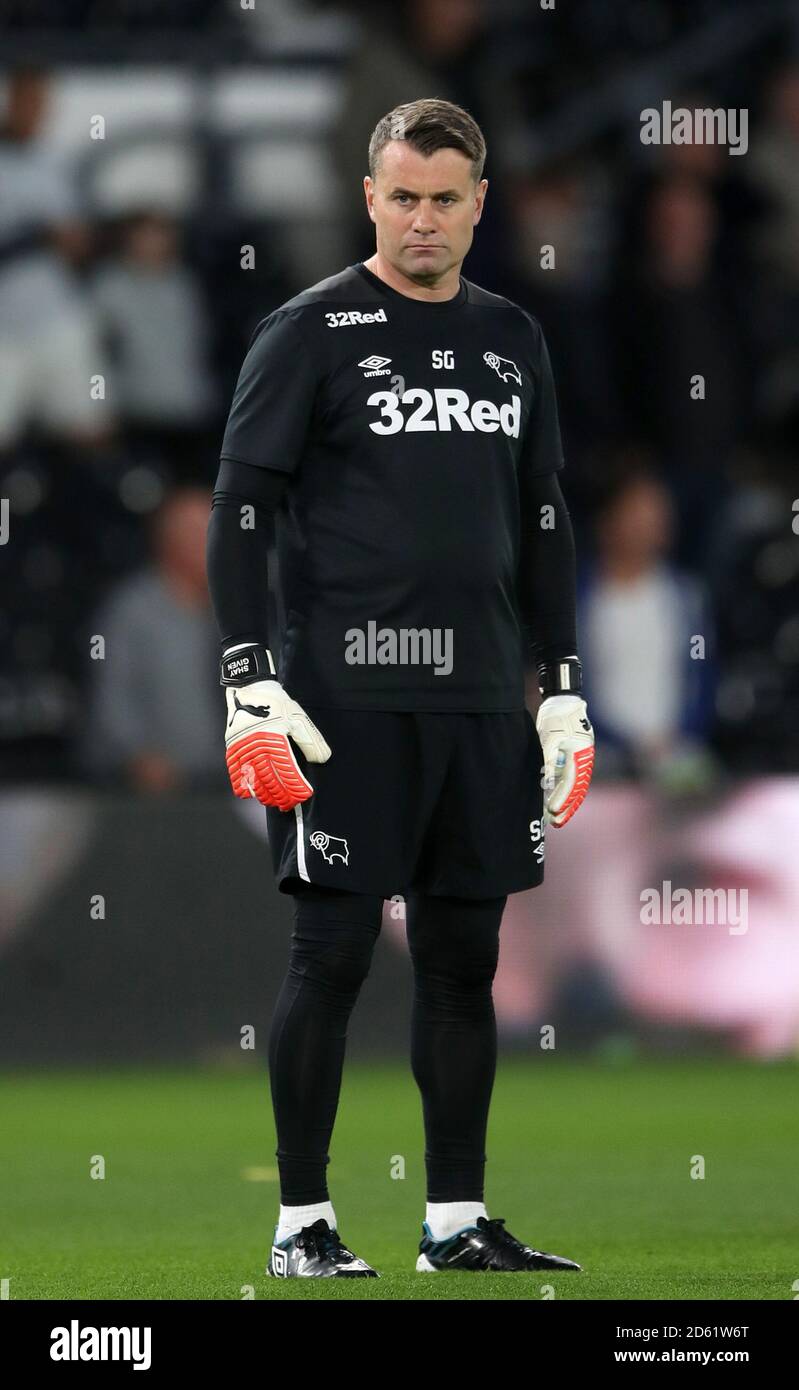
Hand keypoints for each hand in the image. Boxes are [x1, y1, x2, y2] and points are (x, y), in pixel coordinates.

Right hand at [224, 678, 330, 809]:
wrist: (250, 688)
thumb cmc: (276, 703)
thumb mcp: (298, 718)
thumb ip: (311, 740)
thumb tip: (323, 759)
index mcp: (274, 739)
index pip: (286, 770)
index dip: (295, 786)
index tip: (303, 795)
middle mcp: (257, 745)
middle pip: (269, 779)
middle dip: (280, 795)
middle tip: (288, 805)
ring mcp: (242, 747)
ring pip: (252, 778)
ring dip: (262, 793)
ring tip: (272, 802)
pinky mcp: (232, 747)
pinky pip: (235, 771)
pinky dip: (241, 784)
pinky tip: (248, 794)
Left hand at [536, 694, 593, 826]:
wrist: (565, 702)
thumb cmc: (556, 717)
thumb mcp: (550, 737)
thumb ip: (548, 759)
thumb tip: (545, 781)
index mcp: (580, 755)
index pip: (571, 782)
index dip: (562, 798)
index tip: (553, 811)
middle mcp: (584, 761)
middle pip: (577, 790)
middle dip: (567, 807)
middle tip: (556, 821)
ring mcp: (581, 761)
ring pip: (576, 788)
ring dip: (567, 803)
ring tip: (556, 818)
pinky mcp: (574, 759)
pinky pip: (571, 781)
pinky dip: (565, 793)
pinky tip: (555, 803)